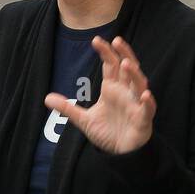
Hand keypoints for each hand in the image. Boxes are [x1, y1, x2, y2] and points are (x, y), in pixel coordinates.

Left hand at [45, 35, 154, 154]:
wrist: (119, 153)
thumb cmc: (107, 132)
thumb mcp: (83, 119)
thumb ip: (67, 108)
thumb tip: (46, 98)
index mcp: (112, 89)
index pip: (111, 65)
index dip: (106, 53)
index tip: (96, 40)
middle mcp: (126, 93)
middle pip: (128, 69)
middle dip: (124, 54)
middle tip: (117, 40)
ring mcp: (136, 104)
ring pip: (140, 84)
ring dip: (134, 74)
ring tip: (126, 63)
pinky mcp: (143, 119)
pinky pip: (147, 109)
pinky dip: (147, 102)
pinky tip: (144, 95)